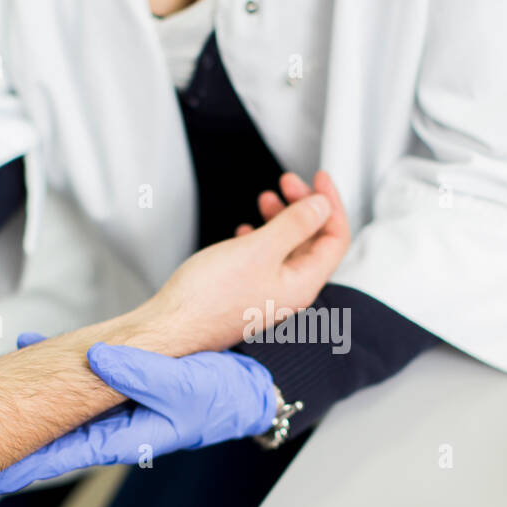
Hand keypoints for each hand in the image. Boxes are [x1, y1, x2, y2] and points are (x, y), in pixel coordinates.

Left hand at [0, 337, 274, 496]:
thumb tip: (91, 358)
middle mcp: (110, 424)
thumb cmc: (222, 396)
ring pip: (56, 404)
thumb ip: (138, 373)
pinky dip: (54, 359)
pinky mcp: (122, 379)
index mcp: (123, 437)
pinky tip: (31, 343)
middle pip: (47, 434)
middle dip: (6, 438)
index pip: (58, 455)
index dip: (17, 466)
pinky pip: (77, 372)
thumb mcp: (182, 386)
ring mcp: (113, 403)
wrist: (245, 387)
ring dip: (24, 396)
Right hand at [130, 173, 349, 353]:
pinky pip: (266, 259)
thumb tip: (322, 207)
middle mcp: (290, 292)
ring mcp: (269, 293)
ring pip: (288, 248)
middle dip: (304, 207)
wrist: (172, 327)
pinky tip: (247, 230)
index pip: (335, 239)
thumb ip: (295, 225)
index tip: (319, 179)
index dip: (330, 205)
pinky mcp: (247, 293)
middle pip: (313, 241)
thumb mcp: (259, 250)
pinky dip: (261, 237)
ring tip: (267, 198)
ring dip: (282, 219)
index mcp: (302, 284)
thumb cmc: (209, 298)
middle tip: (289, 182)